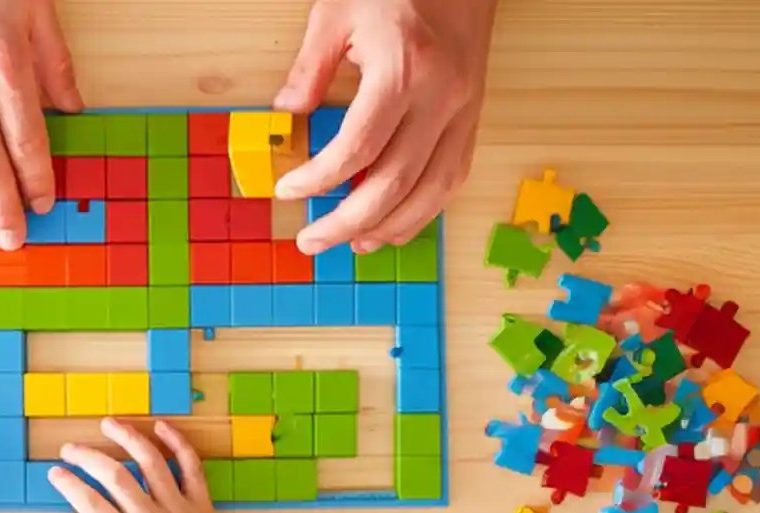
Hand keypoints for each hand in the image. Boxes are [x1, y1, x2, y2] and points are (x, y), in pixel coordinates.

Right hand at [50, 419, 255, 512]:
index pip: (90, 503)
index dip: (69, 484)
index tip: (55, 473)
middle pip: (114, 475)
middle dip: (87, 456)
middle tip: (70, 449)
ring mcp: (179, 508)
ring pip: (150, 461)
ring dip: (128, 437)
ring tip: (109, 424)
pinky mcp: (202, 504)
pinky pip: (190, 466)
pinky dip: (177, 443)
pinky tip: (161, 427)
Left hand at [274, 0, 496, 254]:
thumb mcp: (337, 11)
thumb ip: (310, 66)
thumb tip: (286, 112)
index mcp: (403, 70)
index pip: (357, 148)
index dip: (319, 179)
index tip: (288, 190)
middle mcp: (440, 98)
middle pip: (394, 183)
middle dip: (347, 222)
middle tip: (310, 241)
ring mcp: (464, 111)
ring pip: (431, 192)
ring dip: (389, 228)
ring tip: (351, 243)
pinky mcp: (473, 118)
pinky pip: (453, 178)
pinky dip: (423, 211)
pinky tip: (394, 224)